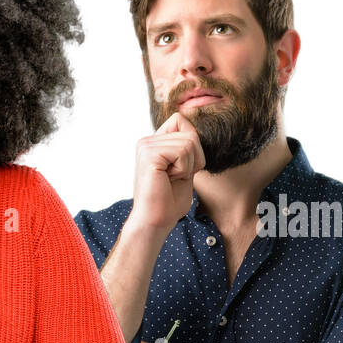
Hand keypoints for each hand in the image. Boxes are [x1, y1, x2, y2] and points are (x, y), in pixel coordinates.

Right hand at [129, 112, 205, 236]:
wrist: (155, 221)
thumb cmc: (169, 201)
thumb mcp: (184, 168)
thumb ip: (187, 148)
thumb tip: (195, 132)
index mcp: (153, 143)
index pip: (180, 120)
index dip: (192, 143)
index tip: (181, 167)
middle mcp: (146, 141)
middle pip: (189, 132)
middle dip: (193, 158)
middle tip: (176, 177)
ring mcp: (146, 146)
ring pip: (189, 142)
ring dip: (188, 165)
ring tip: (171, 179)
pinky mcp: (150, 155)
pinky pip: (183, 151)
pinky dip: (183, 169)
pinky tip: (168, 179)